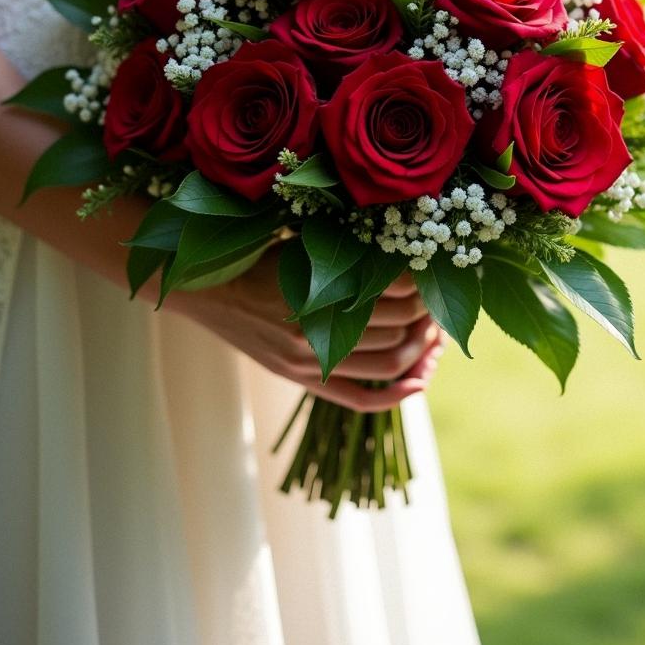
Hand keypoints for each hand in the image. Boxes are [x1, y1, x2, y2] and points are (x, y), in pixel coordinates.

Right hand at [168, 251, 444, 411]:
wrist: (205, 290)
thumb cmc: (257, 255)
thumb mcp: (302, 246)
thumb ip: (347, 254)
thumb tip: (405, 252)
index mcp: (318, 289)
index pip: (396, 293)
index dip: (423, 284)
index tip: (433, 270)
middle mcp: (315, 331)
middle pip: (399, 328)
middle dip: (428, 314)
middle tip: (439, 300)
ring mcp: (308, 361)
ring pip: (389, 363)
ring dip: (421, 348)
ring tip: (432, 330)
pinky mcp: (301, 379)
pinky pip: (360, 398)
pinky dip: (397, 395)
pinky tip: (420, 381)